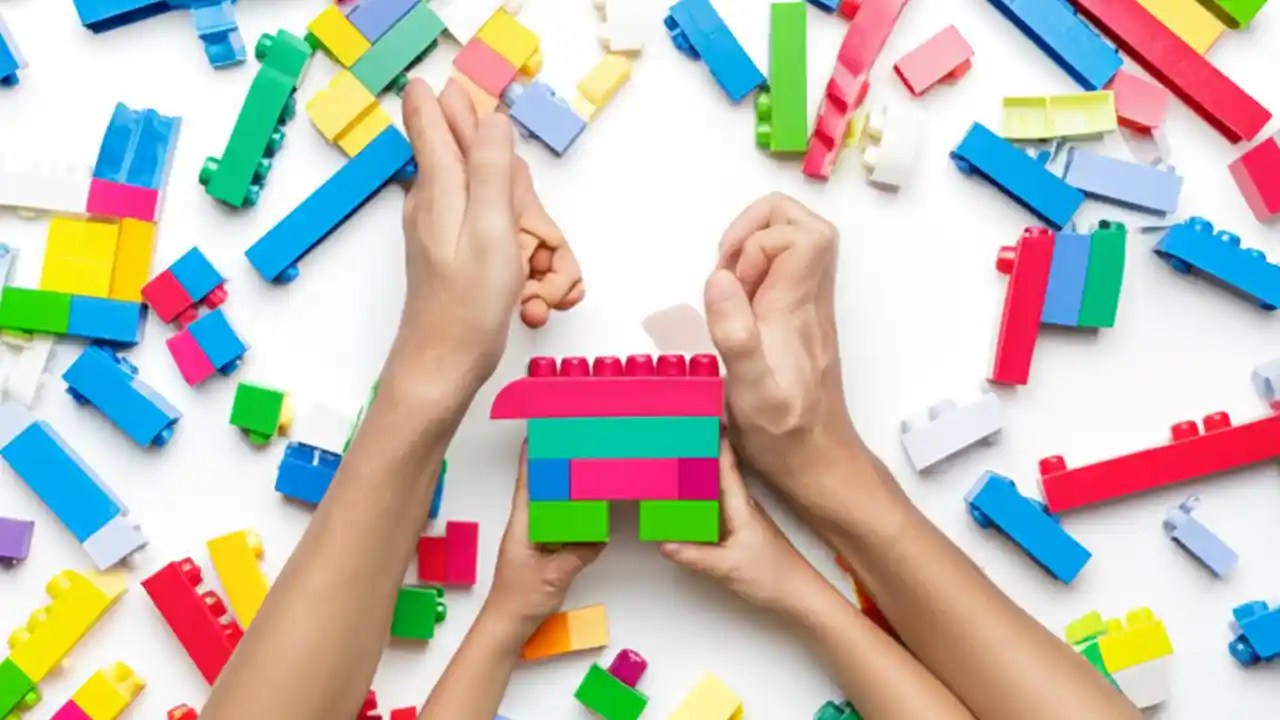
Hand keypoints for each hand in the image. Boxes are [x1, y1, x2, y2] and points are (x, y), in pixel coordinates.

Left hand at [437, 79, 584, 328]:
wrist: (446, 367)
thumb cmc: (464, 305)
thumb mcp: (490, 228)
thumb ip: (491, 168)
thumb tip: (490, 114)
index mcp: (441, 187)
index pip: (433, 119)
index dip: (453, 104)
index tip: (465, 95)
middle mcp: (445, 204)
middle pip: (501, 176)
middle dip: (531, 210)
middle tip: (530, 248)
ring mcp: (460, 233)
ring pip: (516, 216)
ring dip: (539, 252)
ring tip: (532, 286)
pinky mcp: (473, 259)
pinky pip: (513, 248)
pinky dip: (531, 272)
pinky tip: (529, 299)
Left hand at [484, 445, 602, 630]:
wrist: (507, 627)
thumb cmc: (521, 598)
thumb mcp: (555, 574)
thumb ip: (579, 553)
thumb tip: (602, 536)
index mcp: (522, 525)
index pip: (526, 485)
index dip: (531, 460)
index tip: (538, 435)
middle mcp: (526, 527)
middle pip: (538, 491)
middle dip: (551, 469)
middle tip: (570, 448)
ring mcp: (533, 541)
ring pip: (549, 509)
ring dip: (562, 493)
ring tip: (582, 474)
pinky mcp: (542, 554)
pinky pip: (557, 528)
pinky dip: (570, 519)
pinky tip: (586, 514)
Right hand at [660, 442, 827, 615]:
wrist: (799, 593)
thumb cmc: (771, 577)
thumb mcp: (726, 568)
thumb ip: (693, 555)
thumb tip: (663, 543)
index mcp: (741, 506)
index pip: (726, 465)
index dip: (714, 440)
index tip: (697, 418)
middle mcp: (743, 505)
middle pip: (718, 471)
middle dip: (698, 453)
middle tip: (673, 437)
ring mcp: (743, 515)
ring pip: (716, 488)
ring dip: (698, 475)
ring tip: (672, 463)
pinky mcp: (741, 528)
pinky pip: (716, 504)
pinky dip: (701, 498)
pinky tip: (685, 501)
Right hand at [705, 193, 863, 495]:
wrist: (818, 461)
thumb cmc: (784, 433)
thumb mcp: (750, 390)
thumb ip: (734, 332)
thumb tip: (720, 277)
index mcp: (799, 308)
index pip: (802, 234)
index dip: (757, 241)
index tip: (732, 281)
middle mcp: (811, 299)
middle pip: (804, 224)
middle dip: (755, 230)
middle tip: (727, 270)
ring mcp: (808, 307)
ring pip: (795, 244)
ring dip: (753, 252)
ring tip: (728, 290)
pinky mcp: (800, 320)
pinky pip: (785, 272)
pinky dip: (755, 276)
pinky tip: (737, 309)